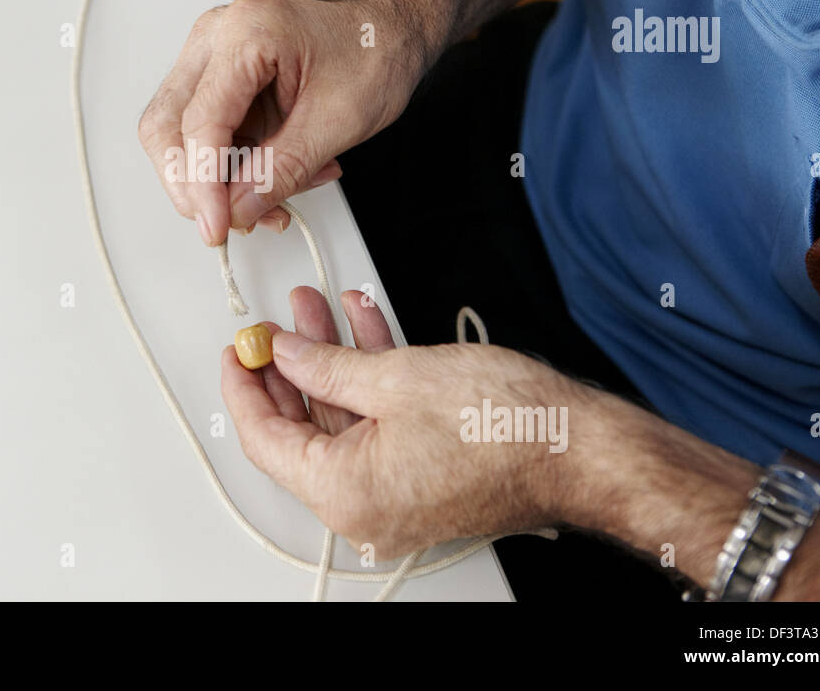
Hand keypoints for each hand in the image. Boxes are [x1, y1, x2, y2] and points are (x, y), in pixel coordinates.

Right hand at [138, 0, 421, 245]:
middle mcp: (215, 38)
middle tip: (229, 223)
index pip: (200, 122)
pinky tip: (275, 179)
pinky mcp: (218, 80)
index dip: (204, 185)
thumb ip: (282, 169)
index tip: (219, 227)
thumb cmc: (372, 52)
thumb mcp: (338, 121)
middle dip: (193, 187)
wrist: (385, 30)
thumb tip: (237, 210)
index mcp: (245, 33)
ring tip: (272, 202)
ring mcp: (210, 57)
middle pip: (166, 127)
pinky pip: (204, 136)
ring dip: (216, 183)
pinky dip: (232, 170)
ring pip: (177, 136)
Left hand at [221, 287, 585, 558]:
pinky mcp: (419, 480)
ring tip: (318, 310)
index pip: (265, 439)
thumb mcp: (396, 377)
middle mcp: (364, 509)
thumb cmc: (505, 427)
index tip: (238, 349)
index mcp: (345, 495)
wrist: (581, 448)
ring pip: (340, 421)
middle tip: (275, 325)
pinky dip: (366, 381)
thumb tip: (285, 353)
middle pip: (300, 430)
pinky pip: (375, 428)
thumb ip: (325, 365)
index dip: (244, 386)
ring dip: (329, 362)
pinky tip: (362, 331)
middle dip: (288, 365)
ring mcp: (393, 498)